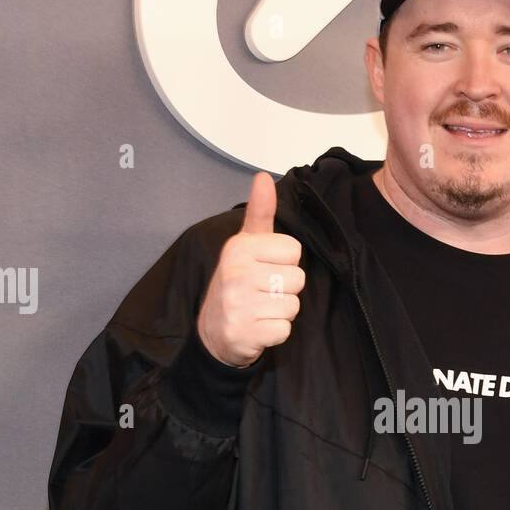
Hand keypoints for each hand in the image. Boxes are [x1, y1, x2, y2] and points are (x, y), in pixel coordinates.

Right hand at [197, 171, 305, 367]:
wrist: (213, 331)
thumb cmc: (237, 283)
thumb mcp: (245, 245)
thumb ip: (260, 213)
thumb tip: (264, 177)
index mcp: (239, 247)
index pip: (294, 250)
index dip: (285, 263)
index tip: (265, 270)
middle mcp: (236, 273)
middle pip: (297, 279)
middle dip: (285, 290)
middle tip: (262, 293)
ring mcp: (238, 304)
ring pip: (293, 305)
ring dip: (281, 312)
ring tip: (260, 310)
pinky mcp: (244, 333)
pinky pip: (284, 330)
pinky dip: (276, 333)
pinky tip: (258, 328)